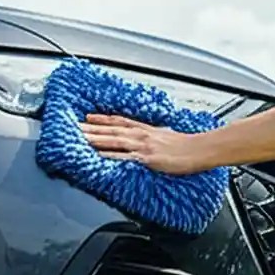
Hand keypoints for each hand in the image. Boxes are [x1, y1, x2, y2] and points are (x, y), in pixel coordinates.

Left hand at [79, 114, 202, 175]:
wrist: (200, 150)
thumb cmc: (185, 147)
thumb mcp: (164, 138)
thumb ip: (150, 139)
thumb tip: (141, 142)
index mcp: (144, 130)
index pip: (119, 121)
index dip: (102, 119)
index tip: (87, 117)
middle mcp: (141, 135)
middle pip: (111, 130)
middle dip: (91, 128)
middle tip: (74, 126)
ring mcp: (143, 146)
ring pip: (114, 140)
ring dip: (96, 138)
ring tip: (80, 137)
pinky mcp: (147, 158)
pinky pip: (125, 156)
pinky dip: (110, 155)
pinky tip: (98, 155)